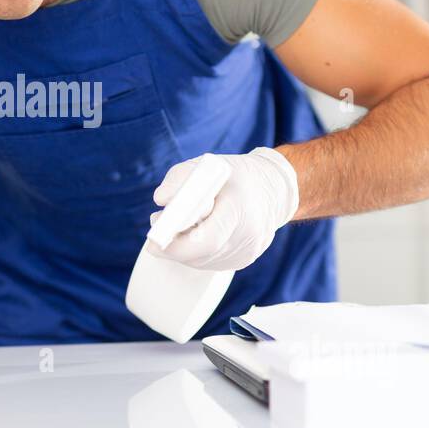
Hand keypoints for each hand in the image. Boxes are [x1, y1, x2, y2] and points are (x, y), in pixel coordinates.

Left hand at [146, 147, 298, 271]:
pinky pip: (210, 262)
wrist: (275, 191)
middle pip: (200, 254)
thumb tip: (161, 200)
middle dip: (172, 246)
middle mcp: (247, 236)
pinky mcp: (242, 261)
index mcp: (240, 209)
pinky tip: (196, 234)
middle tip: (157, 232)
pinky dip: (196, 252)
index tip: (154, 240)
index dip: (177, 244)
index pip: (206, 239)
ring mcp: (247, 253)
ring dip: (182, 249)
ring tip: (177, 226)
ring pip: (201, 261)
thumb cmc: (236, 176)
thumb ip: (180, 178)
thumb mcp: (208, 165)